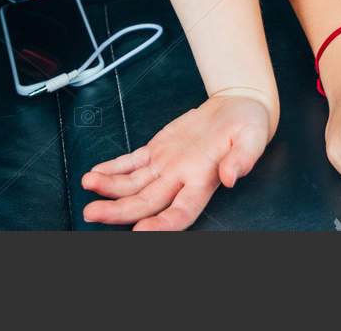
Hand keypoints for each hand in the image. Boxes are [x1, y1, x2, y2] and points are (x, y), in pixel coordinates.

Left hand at [80, 92, 271, 229]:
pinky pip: (132, 162)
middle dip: (118, 211)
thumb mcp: (252, 137)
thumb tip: (231, 176)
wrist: (238, 108)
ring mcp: (166, 165)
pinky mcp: (158, 149)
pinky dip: (113, 168)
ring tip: (88, 185)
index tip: (140, 232)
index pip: (180, 212)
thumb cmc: (248, 126)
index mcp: (203, 179)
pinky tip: (97, 173)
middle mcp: (181, 178)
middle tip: (93, 213)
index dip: (160, 226)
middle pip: (146, 202)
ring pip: (133, 184)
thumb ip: (243, 158)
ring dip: (109, 188)